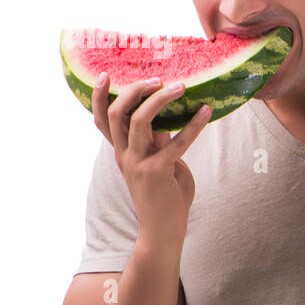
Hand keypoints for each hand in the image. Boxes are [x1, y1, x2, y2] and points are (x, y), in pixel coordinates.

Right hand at [92, 73, 209, 246]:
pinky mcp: (158, 172)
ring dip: (161, 100)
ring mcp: (138, 163)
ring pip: (141, 122)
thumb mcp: (160, 165)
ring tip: (182, 87)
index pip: (101, 120)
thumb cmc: (165, 196)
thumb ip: (159, 144)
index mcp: (121, 152)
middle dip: (134, 91)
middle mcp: (125, 155)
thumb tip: (166, 123)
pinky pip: (176, 143)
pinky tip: (206, 112)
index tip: (103, 74)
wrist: (163, 230)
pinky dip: (193, 125)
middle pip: (118, 113)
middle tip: (158, 79)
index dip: (98, 97)